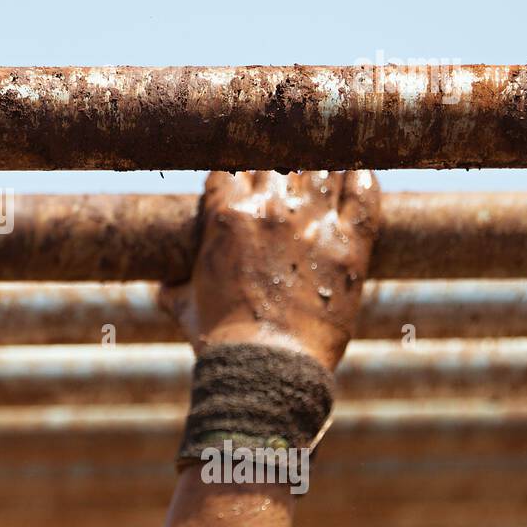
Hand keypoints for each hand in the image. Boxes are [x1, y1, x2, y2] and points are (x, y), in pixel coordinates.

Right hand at [162, 171, 380, 370]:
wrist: (268, 369)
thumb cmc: (221, 339)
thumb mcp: (183, 306)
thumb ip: (173, 286)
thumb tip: (163, 286)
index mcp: (226, 216)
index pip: (230, 166)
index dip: (235, 171)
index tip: (242, 179)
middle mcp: (270, 208)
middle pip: (277, 157)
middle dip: (277, 163)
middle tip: (282, 175)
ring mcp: (315, 223)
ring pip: (321, 167)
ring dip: (319, 166)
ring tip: (321, 170)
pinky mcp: (351, 244)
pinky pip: (363, 192)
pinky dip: (361, 177)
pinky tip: (357, 171)